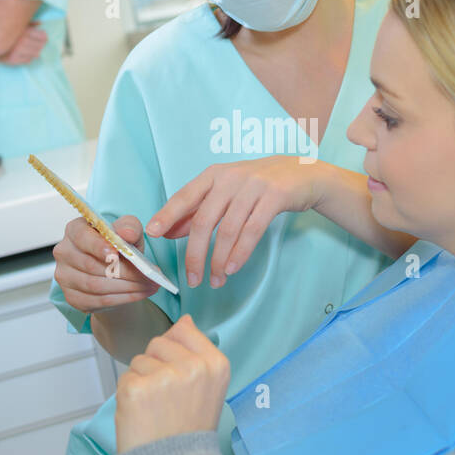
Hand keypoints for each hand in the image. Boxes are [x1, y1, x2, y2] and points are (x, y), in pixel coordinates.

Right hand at [0, 24, 46, 63]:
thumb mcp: (15, 23)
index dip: (43, 37)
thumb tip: (40, 23)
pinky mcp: (12, 60)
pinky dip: (29, 57)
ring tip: (30, 48)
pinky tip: (24, 53)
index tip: (42, 36)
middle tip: (37, 43)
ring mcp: (16, 52)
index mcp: (23, 31)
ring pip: (36, 54)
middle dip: (40, 44)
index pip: (42, 36)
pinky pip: (28, 60)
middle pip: (40, 46)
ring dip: (35, 51)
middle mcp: (21, 41)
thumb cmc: (1, 29)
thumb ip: (28, 23)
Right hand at [52, 214, 159, 312]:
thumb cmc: (119, 248)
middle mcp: (65, 252)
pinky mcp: (72, 297)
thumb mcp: (129, 233)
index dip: (98, 246)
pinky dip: (121, 299)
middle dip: (123, 272)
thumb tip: (127, 233)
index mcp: (75, 230)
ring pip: (95, 285)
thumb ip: (130, 227)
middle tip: (147, 276)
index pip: (82, 237)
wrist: (115, 273)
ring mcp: (65, 276)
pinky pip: (97, 301)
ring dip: (126, 287)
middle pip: (91, 265)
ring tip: (148, 285)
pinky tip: (137, 294)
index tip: (116, 254)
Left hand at [115, 315, 229, 453]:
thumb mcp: (207, 388)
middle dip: (156, 365)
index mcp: (215, 364)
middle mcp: (193, 366)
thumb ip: (196, 352)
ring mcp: (164, 377)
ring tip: (155, 409)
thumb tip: (184, 320)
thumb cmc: (188, 430)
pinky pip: (125, 377)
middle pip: (158, 342)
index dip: (175, 352)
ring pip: (139, 360)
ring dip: (141, 381)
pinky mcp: (136, 389)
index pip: (184, 329)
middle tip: (167, 399)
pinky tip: (142, 415)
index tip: (180, 377)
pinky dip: (128, 395)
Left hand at [146, 156, 328, 288]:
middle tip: (191, 278)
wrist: (301, 174)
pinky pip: (252, 230)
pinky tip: (232, 268)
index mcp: (214, 175)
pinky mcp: (274, 197)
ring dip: (219, 260)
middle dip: (195, 253)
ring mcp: (253, 186)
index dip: (167, 215)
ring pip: (227, 230)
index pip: (184, 196)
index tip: (152, 234)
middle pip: (204, 220)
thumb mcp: (226, 191)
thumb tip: (169, 231)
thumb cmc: (258, 185)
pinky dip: (240, 252)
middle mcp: (230, 178)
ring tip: (215, 280)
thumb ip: (199, 209)